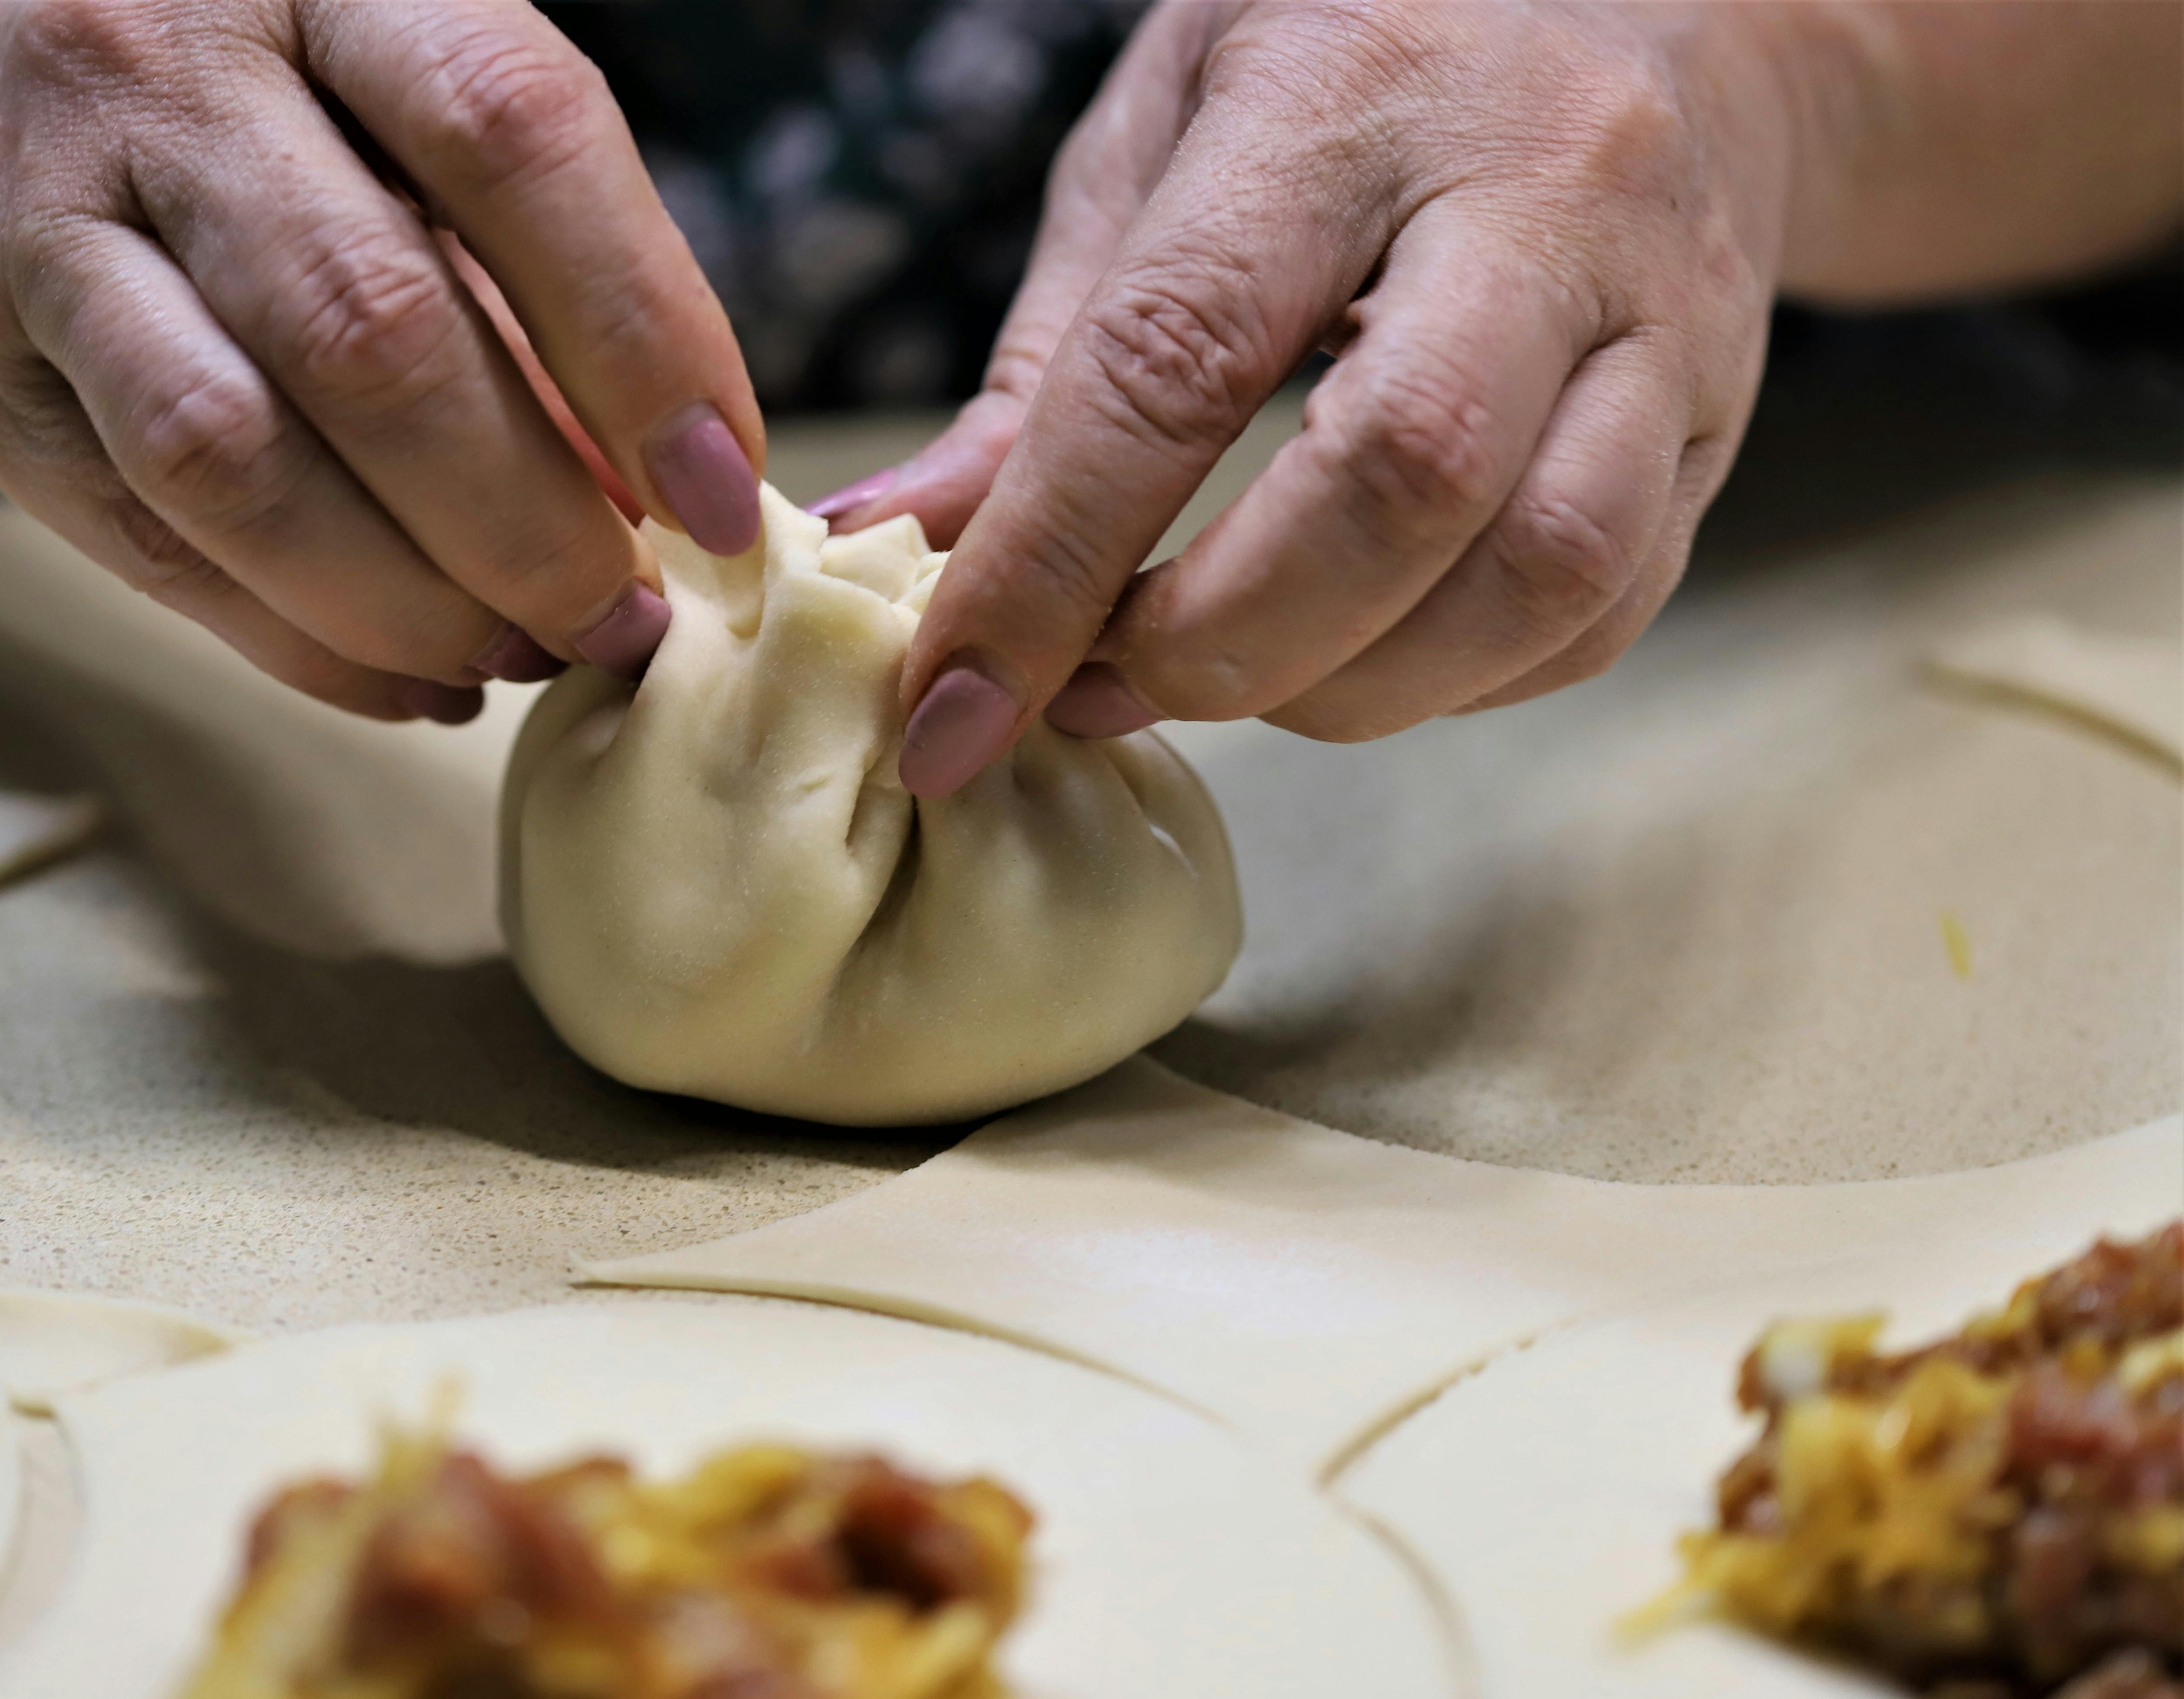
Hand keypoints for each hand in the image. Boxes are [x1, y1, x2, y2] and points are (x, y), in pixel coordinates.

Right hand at [0, 0, 762, 720]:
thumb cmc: (264, 105)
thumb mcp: (408, 111)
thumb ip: (538, 273)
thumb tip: (675, 497)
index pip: (509, 135)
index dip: (638, 334)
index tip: (720, 495)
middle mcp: (156, 71)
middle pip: (369, 328)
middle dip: (526, 517)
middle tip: (622, 617)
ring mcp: (39, 224)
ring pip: (237, 460)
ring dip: (409, 601)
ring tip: (519, 653)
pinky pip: (156, 546)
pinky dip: (308, 641)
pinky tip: (413, 675)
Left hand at [835, 2, 1798, 793]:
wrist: (1667, 0)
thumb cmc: (1365, 61)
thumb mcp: (1170, 131)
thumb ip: (1052, 352)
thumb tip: (901, 536)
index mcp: (1347, 95)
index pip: (1179, 360)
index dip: (1050, 561)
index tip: (951, 704)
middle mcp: (1538, 191)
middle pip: (1397, 482)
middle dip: (1221, 643)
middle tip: (1101, 687)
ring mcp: (1661, 311)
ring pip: (1536, 571)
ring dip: (1350, 688)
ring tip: (1228, 681)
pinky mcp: (1721, 415)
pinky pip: (1602, 609)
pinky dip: (1458, 682)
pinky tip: (1359, 654)